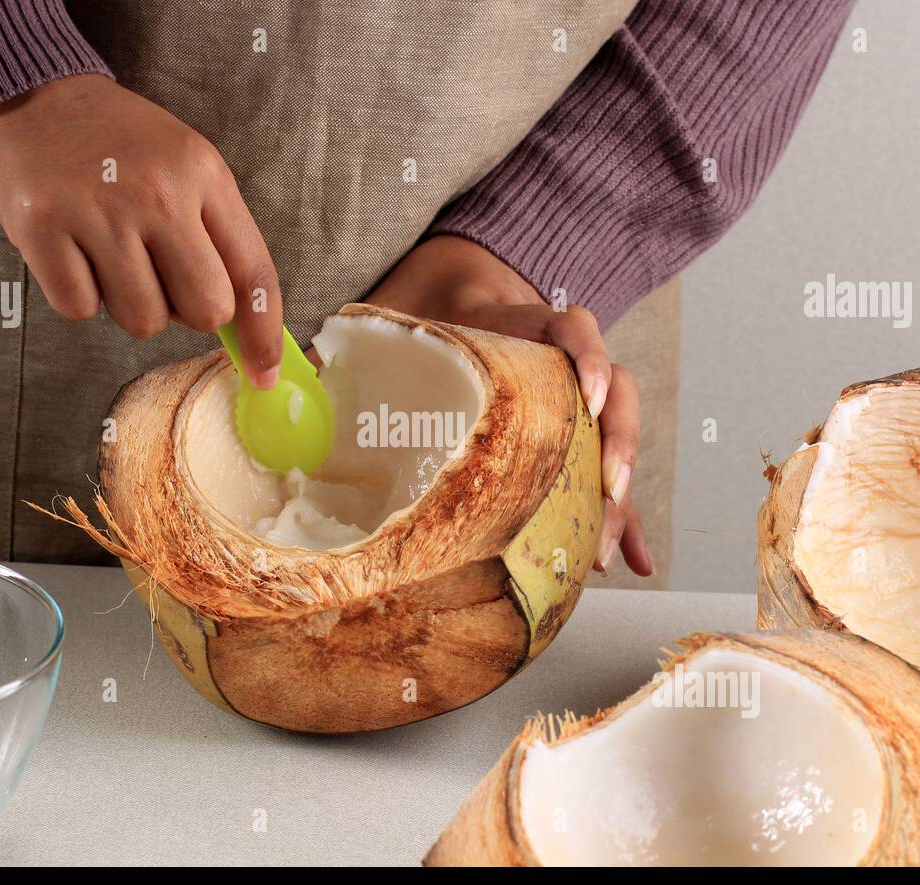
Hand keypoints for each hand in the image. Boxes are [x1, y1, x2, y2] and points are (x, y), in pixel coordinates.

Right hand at [0, 75, 281, 386]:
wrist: (31, 96)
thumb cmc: (120, 146)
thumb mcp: (187, 168)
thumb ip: (220, 240)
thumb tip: (247, 331)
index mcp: (203, 175)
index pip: (253, 273)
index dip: (264, 334)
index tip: (265, 373)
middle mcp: (157, 193)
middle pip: (204, 311)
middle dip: (187, 312)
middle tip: (161, 276)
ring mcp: (97, 211)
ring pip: (142, 320)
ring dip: (128, 303)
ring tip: (111, 253)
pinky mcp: (41, 228)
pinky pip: (80, 309)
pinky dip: (79, 293)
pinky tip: (74, 250)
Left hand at [367, 236, 652, 576]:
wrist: (458, 287)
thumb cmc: (424, 308)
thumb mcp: (393, 314)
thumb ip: (350, 342)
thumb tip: (290, 378)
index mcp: (519, 324)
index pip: (570, 327)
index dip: (588, 357)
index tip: (588, 397)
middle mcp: (559, 360)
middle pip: (617, 392)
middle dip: (618, 445)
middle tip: (605, 493)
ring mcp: (571, 397)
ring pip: (617, 440)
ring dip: (622, 497)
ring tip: (608, 550)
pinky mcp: (569, 433)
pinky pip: (603, 474)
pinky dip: (622, 519)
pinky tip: (630, 562)